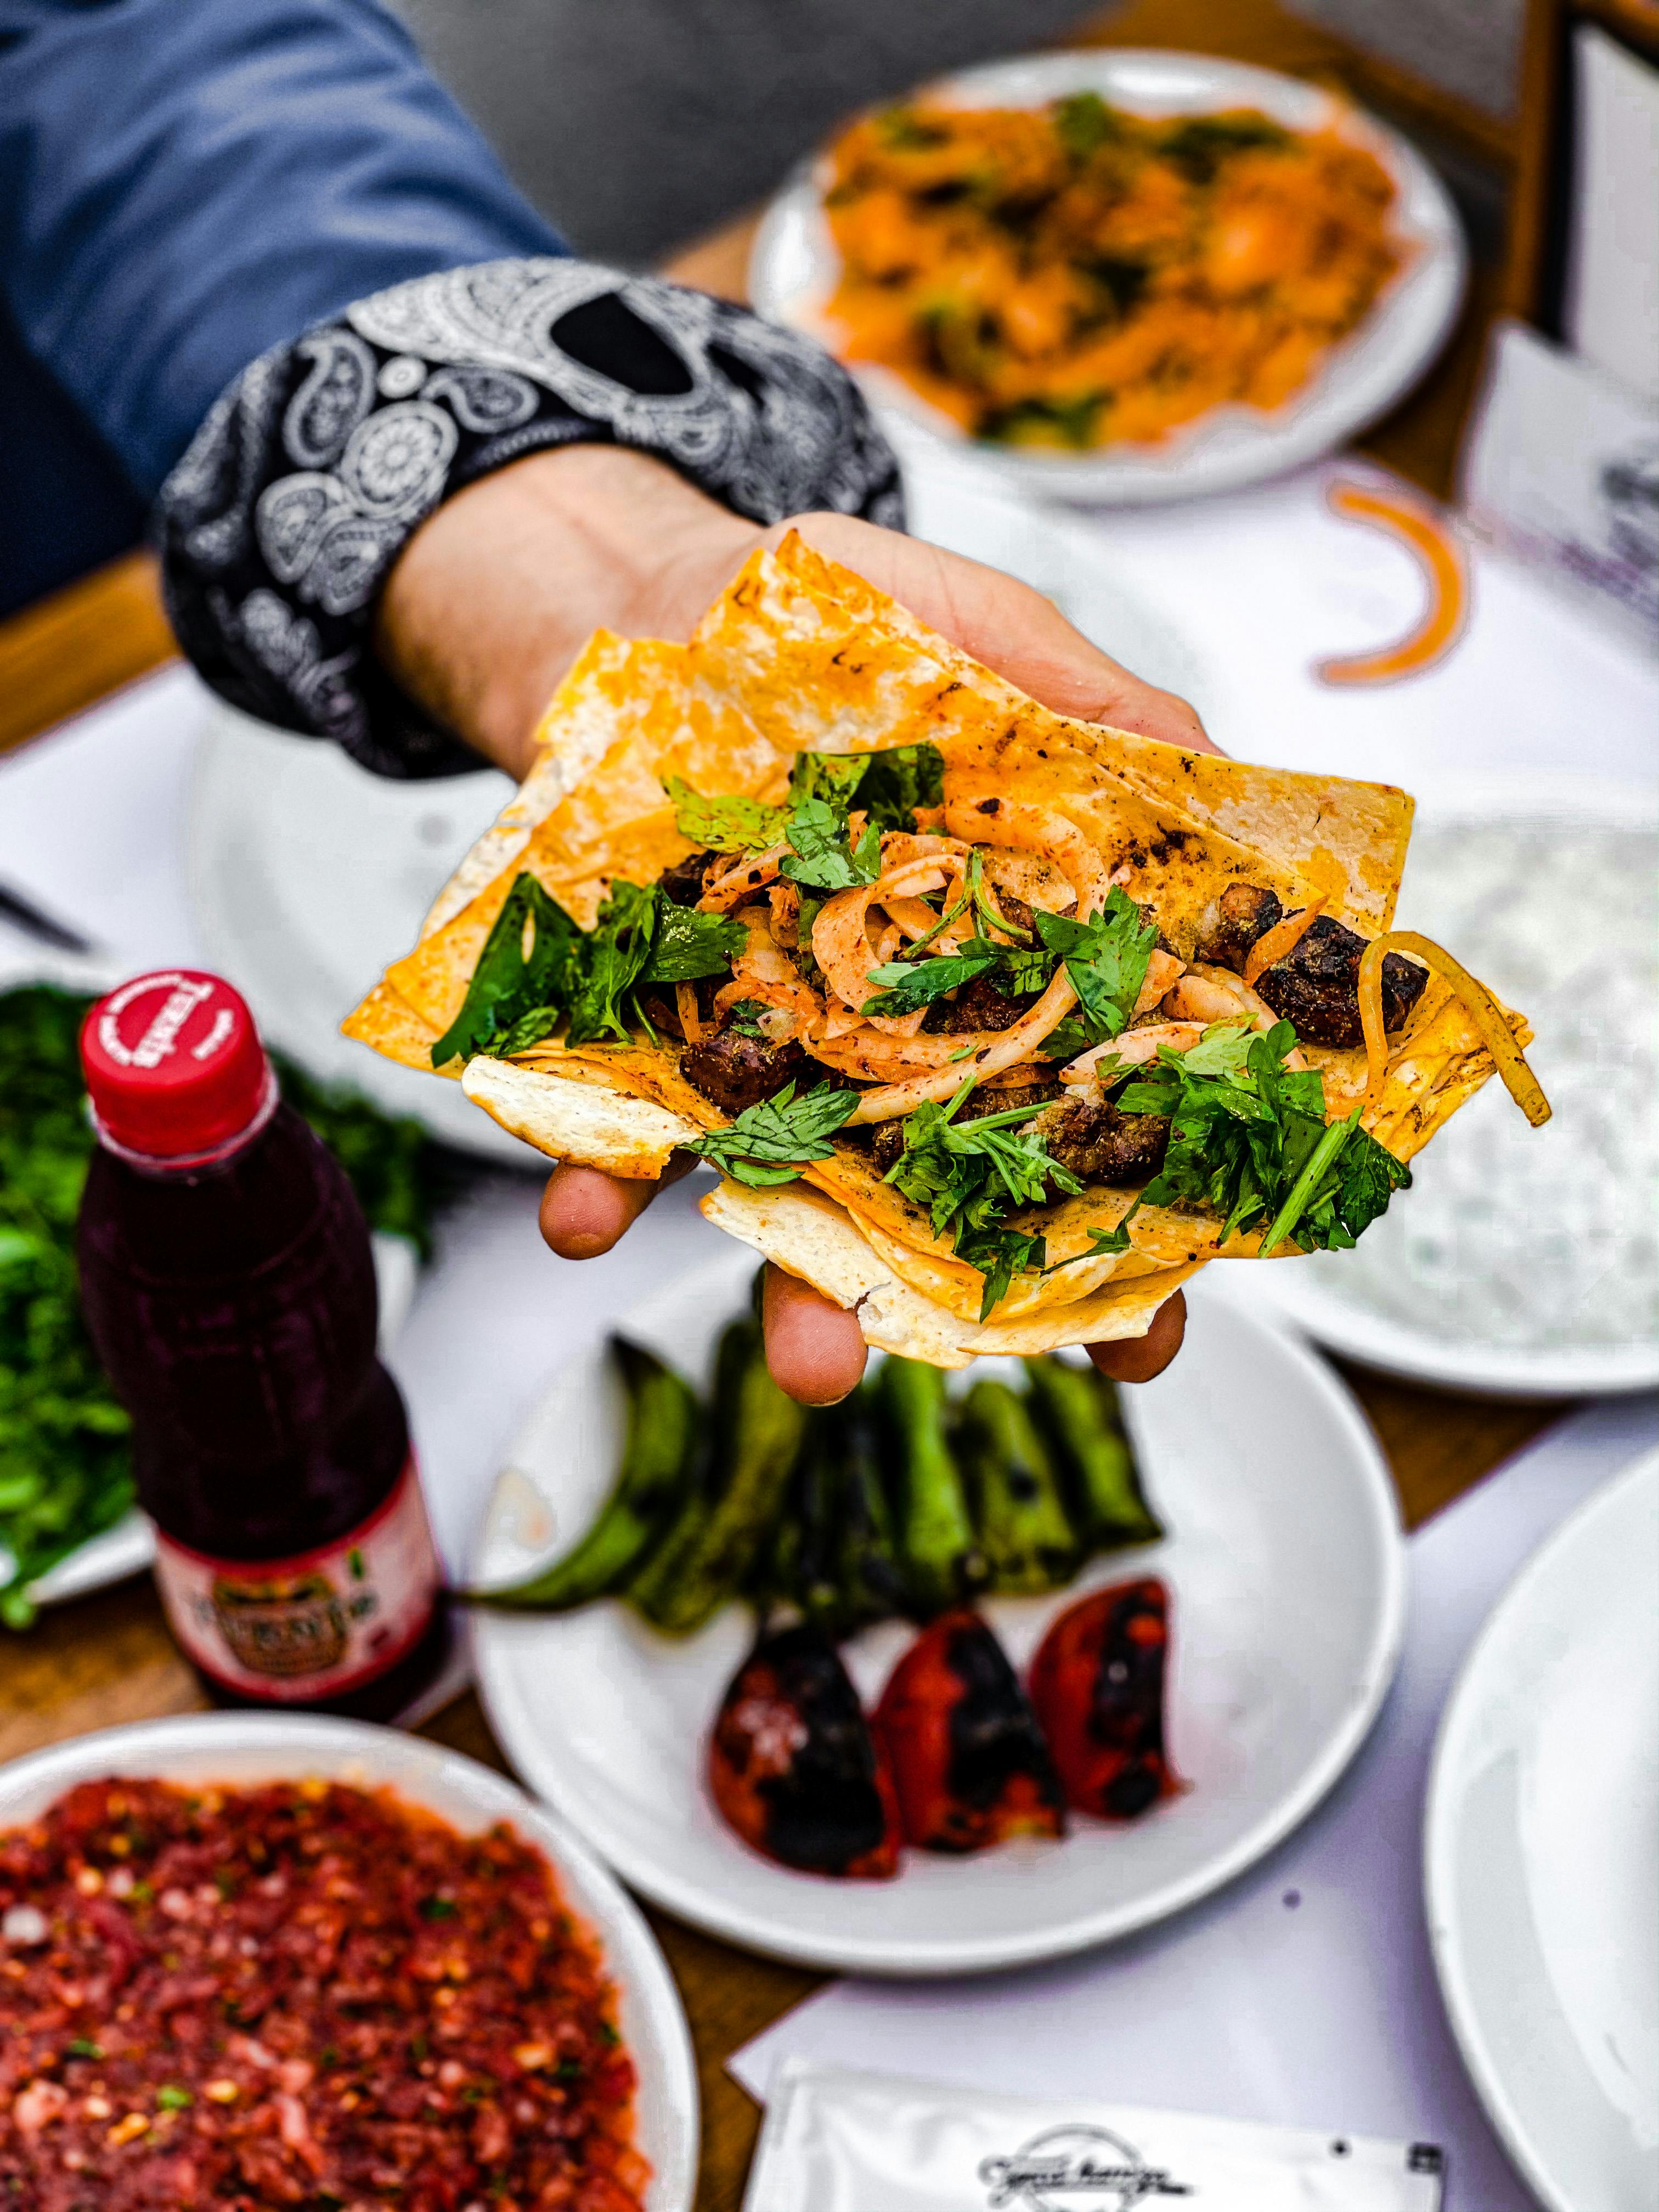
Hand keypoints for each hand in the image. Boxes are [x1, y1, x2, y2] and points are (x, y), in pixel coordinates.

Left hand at [380, 447, 1217, 1400]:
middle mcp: (880, 1032)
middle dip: (948, 1303)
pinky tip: (591, 1212)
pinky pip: (609, 1123)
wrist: (645, 601)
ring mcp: (758, 1039)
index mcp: (991, 966)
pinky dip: (596, 1179)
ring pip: (782, 1191)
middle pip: (928, 1195)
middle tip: (995, 1373)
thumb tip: (1233, 790)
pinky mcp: (634, 1022)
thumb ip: (1107, 721)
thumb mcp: (990, 639)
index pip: (1072, 1114)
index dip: (1113, 1228)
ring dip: (787, 1287)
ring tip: (809, 1357)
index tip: (1140, 1324)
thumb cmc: (836, 626)